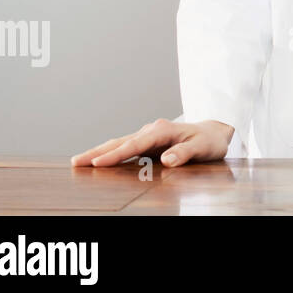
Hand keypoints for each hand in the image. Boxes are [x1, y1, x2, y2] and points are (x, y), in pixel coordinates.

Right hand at [70, 118, 233, 168]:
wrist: (215, 132)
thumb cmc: (209, 141)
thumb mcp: (202, 148)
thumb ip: (185, 153)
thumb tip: (168, 159)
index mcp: (163, 130)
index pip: (135, 144)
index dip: (116, 155)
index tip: (98, 163)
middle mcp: (152, 130)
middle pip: (121, 142)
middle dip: (97, 152)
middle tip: (76, 162)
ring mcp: (149, 135)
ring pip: (120, 143)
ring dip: (99, 152)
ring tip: (79, 161)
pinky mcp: (148, 142)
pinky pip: (126, 147)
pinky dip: (110, 153)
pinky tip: (98, 160)